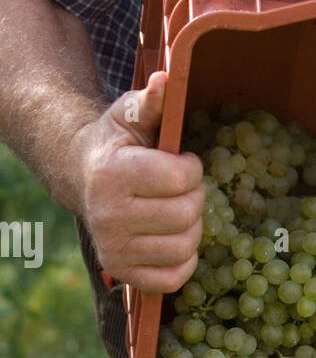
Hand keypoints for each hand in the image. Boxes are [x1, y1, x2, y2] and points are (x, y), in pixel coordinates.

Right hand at [72, 70, 203, 292]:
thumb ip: (153, 101)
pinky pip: (174, 277)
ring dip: (192, 227)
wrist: (81, 176)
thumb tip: (167, 80)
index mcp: (113, 174)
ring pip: (185, 246)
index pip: (181, 177)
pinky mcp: (122, 272)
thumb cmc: (116, 143)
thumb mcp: (131, 115)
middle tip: (179, 188)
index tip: (180, 161)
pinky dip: (184, 260)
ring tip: (176, 210)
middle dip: (194, 195)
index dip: (191, 166)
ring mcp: (114, 249)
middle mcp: (109, 216)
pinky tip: (173, 238)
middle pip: (187, 213)